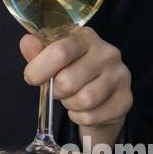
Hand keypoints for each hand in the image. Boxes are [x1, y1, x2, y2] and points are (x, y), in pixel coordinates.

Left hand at [19, 26, 132, 149]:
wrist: (102, 94)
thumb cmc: (72, 71)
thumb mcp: (52, 57)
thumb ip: (37, 51)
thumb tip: (26, 43)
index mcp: (86, 37)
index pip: (59, 51)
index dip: (39, 69)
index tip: (31, 78)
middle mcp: (108, 53)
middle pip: (68, 81)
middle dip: (55, 91)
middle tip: (58, 89)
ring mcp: (120, 76)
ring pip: (83, 100)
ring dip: (69, 104)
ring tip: (72, 97)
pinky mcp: (126, 99)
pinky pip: (92, 116)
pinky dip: (80, 117)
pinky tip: (83, 109)